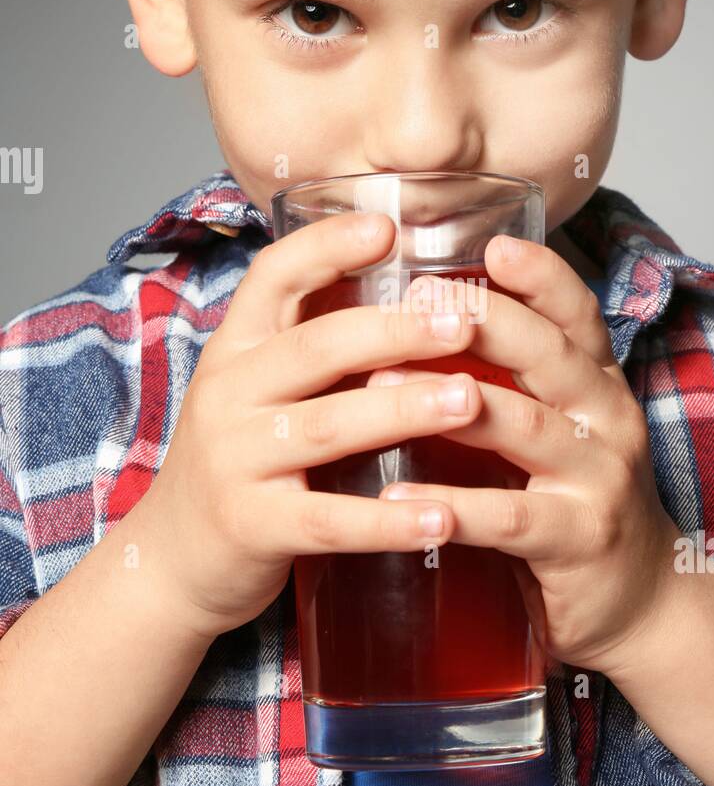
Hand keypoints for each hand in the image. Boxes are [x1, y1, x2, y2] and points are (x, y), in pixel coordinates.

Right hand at [141, 211, 482, 639]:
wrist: (173, 558)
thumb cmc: (240, 462)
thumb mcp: (257, 390)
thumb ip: (316, 349)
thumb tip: (415, 297)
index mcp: (236, 350)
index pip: (272, 277)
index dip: (327, 247)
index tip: (387, 227)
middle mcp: (229, 395)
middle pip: (316, 347)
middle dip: (396, 330)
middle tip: (465, 321)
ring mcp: (237, 462)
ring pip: (328, 426)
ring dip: (403, 409)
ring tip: (469, 400)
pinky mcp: (254, 527)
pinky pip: (330, 521)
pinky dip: (388, 521)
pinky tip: (443, 518)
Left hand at [368, 233, 680, 674]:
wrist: (642, 602)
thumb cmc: (574, 502)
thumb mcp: (558, 428)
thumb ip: (511, 381)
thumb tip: (421, 324)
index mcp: (597, 384)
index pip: (576, 314)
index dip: (540, 276)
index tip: (492, 243)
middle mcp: (608, 420)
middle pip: (550, 355)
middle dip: (485, 320)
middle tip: (415, 297)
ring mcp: (599, 481)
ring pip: (528, 428)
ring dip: (451, 405)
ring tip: (379, 389)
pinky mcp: (579, 541)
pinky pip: (512, 519)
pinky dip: (456, 508)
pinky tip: (401, 501)